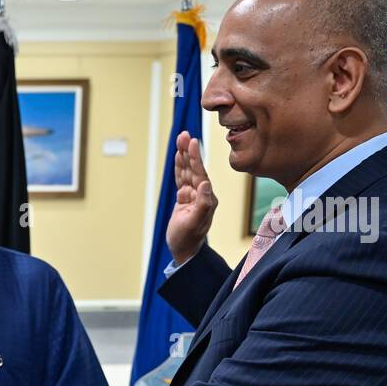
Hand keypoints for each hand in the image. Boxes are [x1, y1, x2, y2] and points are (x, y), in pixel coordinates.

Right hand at [165, 130, 216, 265]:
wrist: (184, 250)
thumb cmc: (188, 239)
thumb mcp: (194, 223)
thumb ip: (203, 204)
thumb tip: (206, 184)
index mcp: (207, 198)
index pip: (201, 174)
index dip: (196, 158)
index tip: (193, 143)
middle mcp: (202, 194)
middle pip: (195, 168)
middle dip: (189, 151)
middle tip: (184, 135)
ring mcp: (193, 195)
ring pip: (187, 171)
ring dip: (184, 155)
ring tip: (180, 139)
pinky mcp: (185, 198)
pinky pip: (182, 179)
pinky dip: (180, 167)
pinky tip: (179, 156)